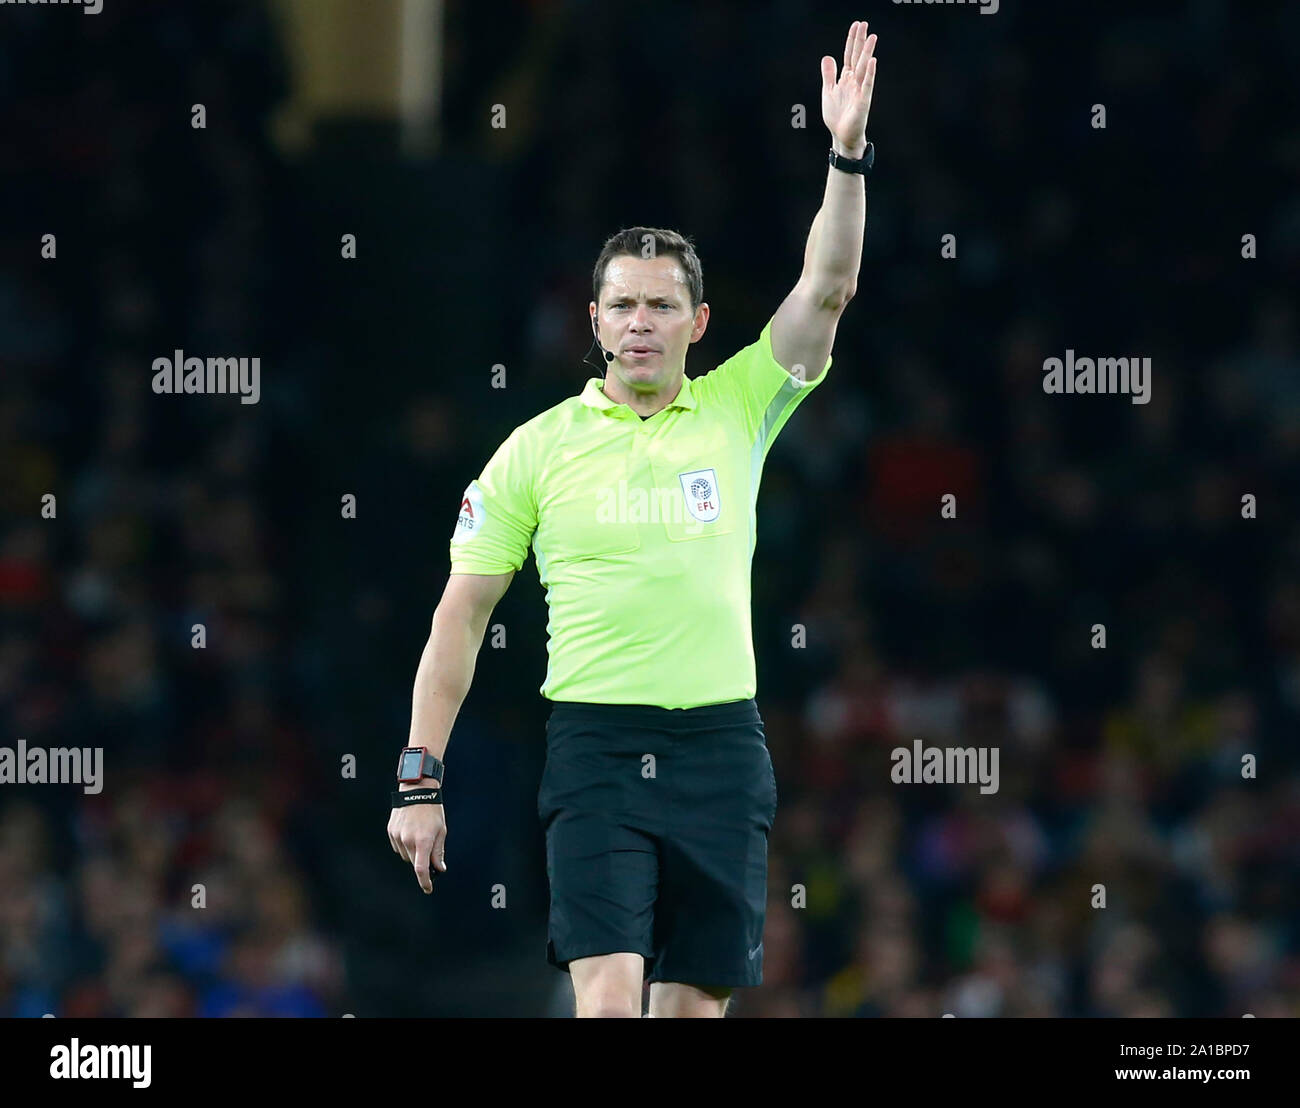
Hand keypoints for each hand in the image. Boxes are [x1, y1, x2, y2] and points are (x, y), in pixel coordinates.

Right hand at [387, 792, 446, 893]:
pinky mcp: (391, 831)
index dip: (425, 882)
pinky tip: (411, 833)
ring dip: (413, 853)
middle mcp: (408, 840)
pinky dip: (405, 845)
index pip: (421, 869)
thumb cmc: (432, 810)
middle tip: (430, 854)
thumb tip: (439, 868)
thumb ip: (439, 852)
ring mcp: (398, 836)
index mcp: (423, 841)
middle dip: (422, 863)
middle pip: (414, 863)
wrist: (417, 790)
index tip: (428, 888)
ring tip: (420, 836)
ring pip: (405, 856)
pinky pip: (398, 847)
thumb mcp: (441, 830)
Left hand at [821, 20, 877, 157]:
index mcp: (846, 78)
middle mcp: (854, 81)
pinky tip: (873, 61)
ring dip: (867, 52)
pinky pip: (867, 85)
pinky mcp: (863, 101)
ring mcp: (860, 90)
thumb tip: (827, 56)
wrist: (841, 136)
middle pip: (858, 57)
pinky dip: (870, 74)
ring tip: (872, 37)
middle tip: (864, 23)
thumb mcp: (828, 91)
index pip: (849, 55)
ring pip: (864, 68)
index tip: (856, 25)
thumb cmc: (837, 115)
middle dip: (860, 41)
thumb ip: (829, 74)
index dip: (851, 40)